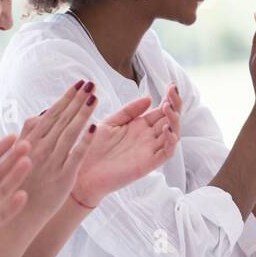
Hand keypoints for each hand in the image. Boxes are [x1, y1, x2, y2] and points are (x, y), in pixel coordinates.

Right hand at [13, 80, 97, 217]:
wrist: (15, 215)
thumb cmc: (15, 184)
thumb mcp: (15, 154)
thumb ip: (28, 134)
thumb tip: (39, 115)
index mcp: (30, 140)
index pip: (52, 114)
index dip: (66, 98)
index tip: (78, 84)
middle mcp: (41, 147)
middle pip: (63, 118)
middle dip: (78, 99)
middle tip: (91, 83)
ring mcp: (52, 162)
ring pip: (70, 132)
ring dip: (83, 113)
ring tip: (95, 97)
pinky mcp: (63, 177)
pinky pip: (76, 156)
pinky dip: (85, 141)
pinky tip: (95, 128)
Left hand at [73, 84, 181, 207]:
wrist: (80, 171)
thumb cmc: (91, 147)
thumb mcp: (110, 122)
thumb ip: (129, 111)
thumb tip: (150, 98)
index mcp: (139, 126)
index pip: (161, 110)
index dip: (169, 98)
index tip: (172, 85)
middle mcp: (147, 137)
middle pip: (170, 119)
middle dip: (175, 104)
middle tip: (173, 91)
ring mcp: (149, 150)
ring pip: (173, 134)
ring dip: (174, 120)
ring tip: (167, 107)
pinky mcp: (148, 164)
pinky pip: (166, 153)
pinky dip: (171, 141)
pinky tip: (166, 129)